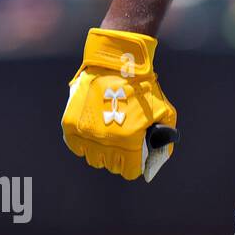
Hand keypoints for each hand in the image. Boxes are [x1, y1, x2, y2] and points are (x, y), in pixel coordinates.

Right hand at [61, 28, 177, 181]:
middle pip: (111, 166)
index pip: (130, 171)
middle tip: (124, 147)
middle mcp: (105, 140)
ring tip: (110, 139)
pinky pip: (76, 147)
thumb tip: (159, 157)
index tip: (136, 160)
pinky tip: (94, 134)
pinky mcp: (70, 124)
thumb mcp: (164, 112)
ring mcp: (85, 133)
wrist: (117, 64)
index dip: (136, 167)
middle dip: (120, 159)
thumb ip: (164, 138)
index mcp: (129, 140)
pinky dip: (85, 144)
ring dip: (103, 153)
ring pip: (93, 159)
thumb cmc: (144, 88)